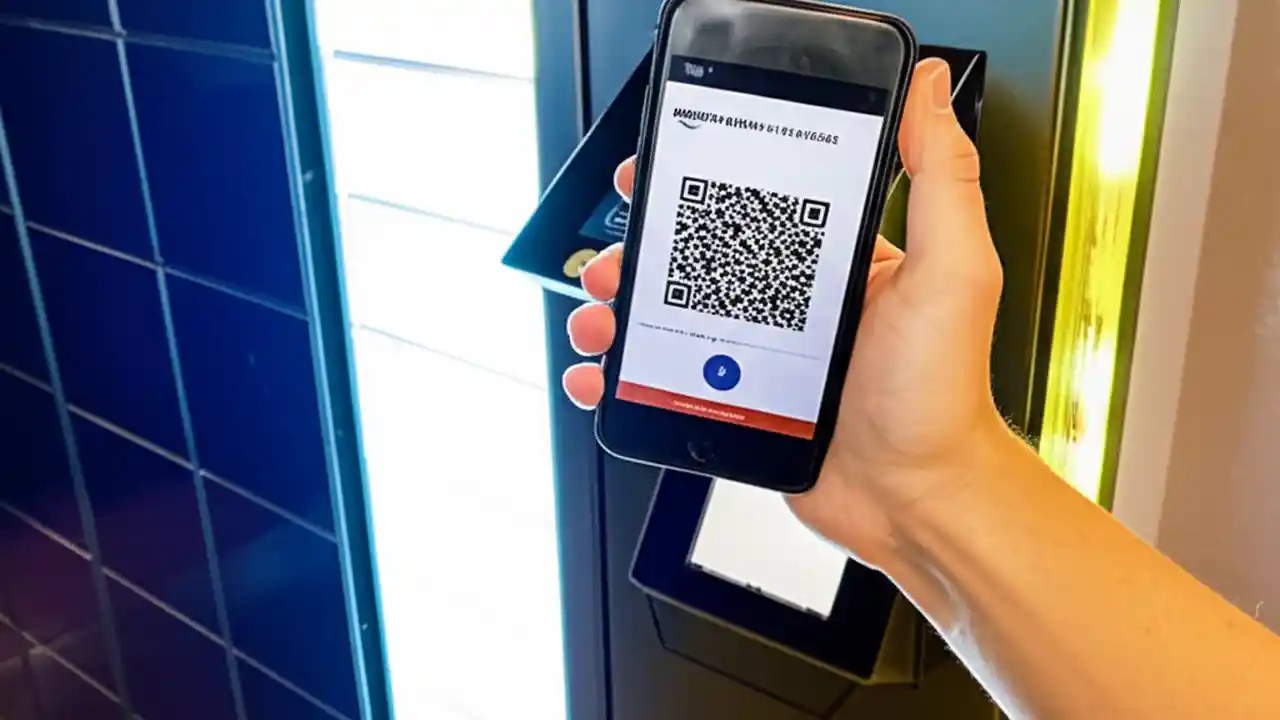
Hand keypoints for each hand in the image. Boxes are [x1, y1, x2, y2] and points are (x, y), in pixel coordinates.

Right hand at [562, 58, 1005, 569]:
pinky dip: (627, 380)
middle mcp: (796, 304)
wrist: (918, 500)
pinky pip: (670, 383)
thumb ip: (940, 175)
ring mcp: (764, 356)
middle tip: (617, 257)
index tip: (660, 170)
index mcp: (838, 262)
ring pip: (672, 320)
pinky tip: (606, 377)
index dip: (699, 184)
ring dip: (622, 313)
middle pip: (697, 260)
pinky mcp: (741, 405)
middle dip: (643, 253)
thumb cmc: (941, 394)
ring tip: (601, 320)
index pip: (755, 203)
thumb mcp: (951, 270)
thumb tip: (928, 88)